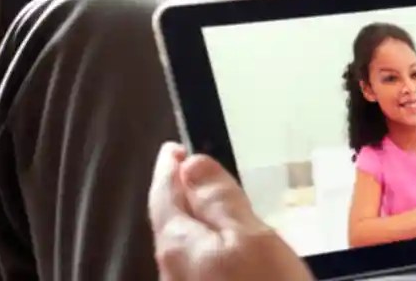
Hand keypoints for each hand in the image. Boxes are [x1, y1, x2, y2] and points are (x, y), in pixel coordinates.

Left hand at [149, 143, 311, 280]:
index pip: (164, 196)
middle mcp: (172, 268)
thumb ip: (221, 201)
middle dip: (181, 193)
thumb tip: (191, 164)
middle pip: (172, 221)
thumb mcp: (251, 238)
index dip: (169, 168)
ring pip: (185, 243)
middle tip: (190, 169)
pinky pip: (198, 261)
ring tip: (209, 201)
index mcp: (179, 244)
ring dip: (195, 219)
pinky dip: (206, 242)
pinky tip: (226, 244)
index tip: (173, 148)